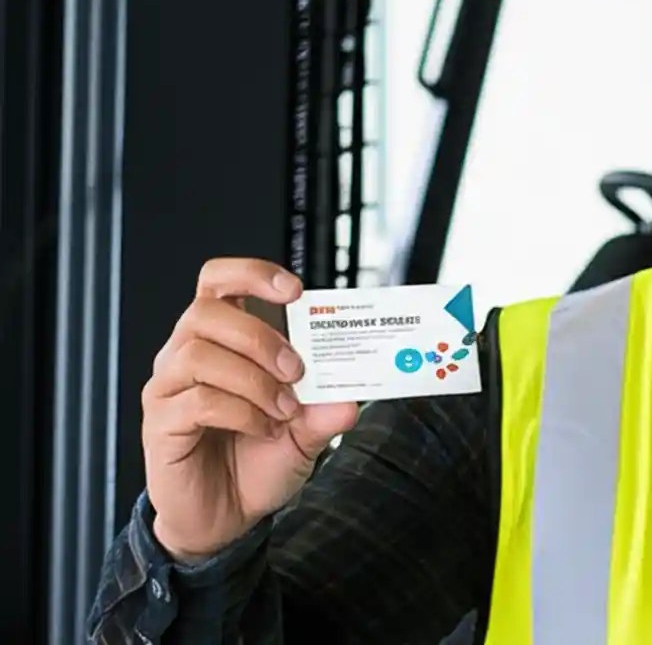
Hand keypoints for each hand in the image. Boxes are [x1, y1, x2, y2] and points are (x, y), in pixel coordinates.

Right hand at [142, 258, 358, 563]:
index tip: (295, 291)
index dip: (252, 274)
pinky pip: (198, 400)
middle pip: (207, 311)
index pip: (218, 281)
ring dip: (254, 380)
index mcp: (220, 340)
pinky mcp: (160, 423)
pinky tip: (264, 430)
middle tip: (297, 370)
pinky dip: (241, 413)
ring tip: (283, 410)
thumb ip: (325, 412)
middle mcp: (186, 354)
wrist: (226, 518)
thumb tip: (350, 400)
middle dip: (261, 336)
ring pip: (199, 354)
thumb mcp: (305, 434)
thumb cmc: (257, 462)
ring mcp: (168, 387)